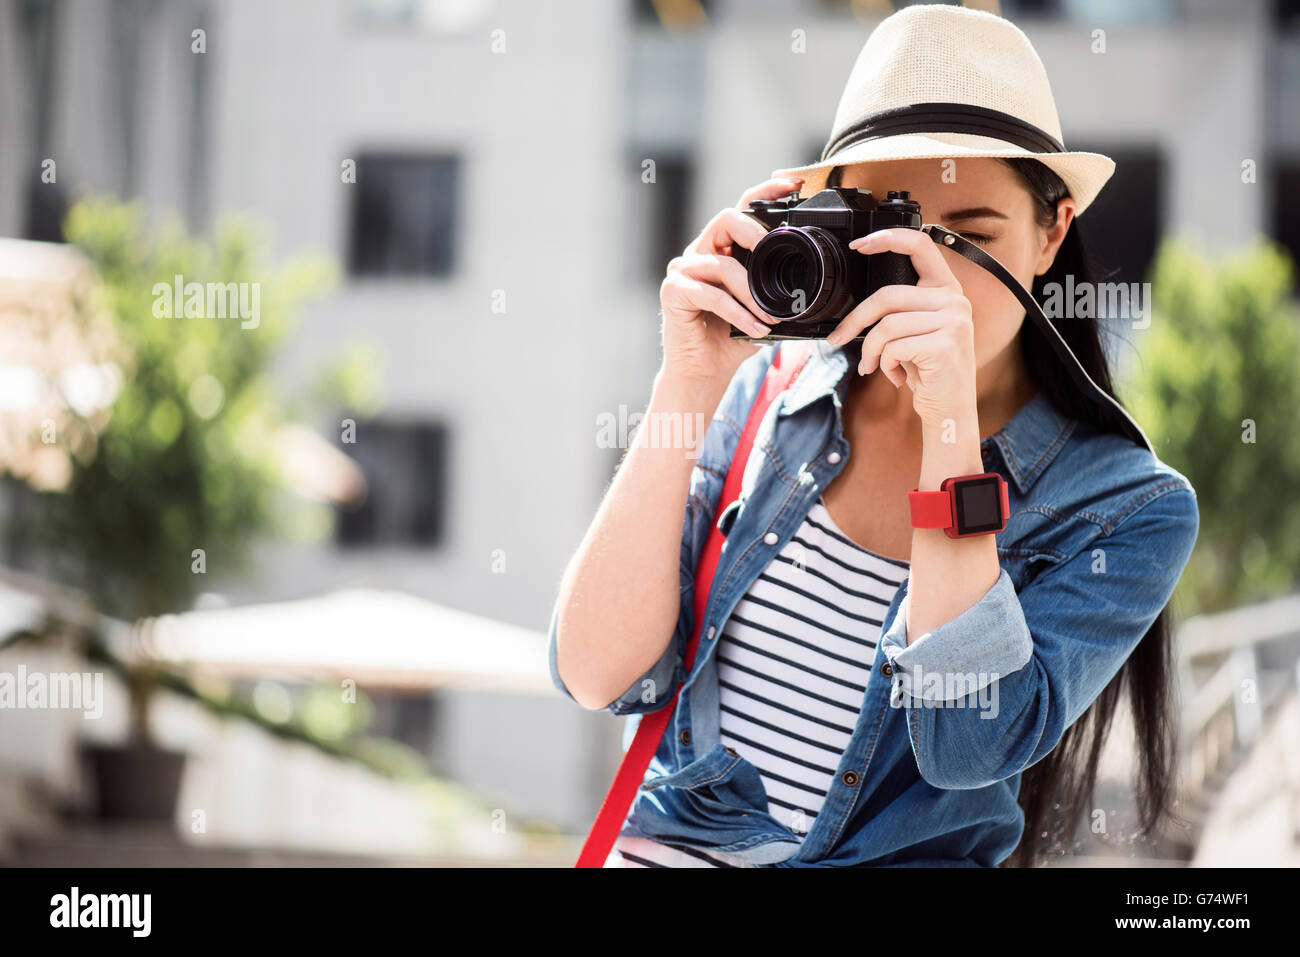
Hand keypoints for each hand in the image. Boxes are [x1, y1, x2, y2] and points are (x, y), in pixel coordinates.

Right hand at [658, 177, 801, 394]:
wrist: (705, 371)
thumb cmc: (731, 338)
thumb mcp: (762, 308)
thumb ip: (777, 290)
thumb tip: (815, 287)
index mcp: (722, 249)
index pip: (741, 210)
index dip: (765, 192)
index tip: (792, 184)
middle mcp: (700, 253)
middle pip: (725, 220)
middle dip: (754, 232)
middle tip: (773, 250)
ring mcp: (683, 270)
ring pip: (724, 266)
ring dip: (752, 294)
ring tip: (770, 317)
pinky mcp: (673, 292)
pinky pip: (711, 295)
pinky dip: (738, 313)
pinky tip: (754, 328)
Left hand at [825, 227, 976, 428]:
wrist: (950, 409)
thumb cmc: (927, 370)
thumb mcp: (914, 331)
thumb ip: (898, 309)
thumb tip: (857, 306)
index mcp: (947, 289)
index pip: (920, 246)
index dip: (888, 239)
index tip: (859, 245)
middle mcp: (955, 300)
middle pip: (887, 296)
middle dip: (855, 320)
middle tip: (837, 338)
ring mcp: (954, 321)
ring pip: (886, 326)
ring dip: (870, 351)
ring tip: (872, 366)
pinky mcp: (945, 345)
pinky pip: (894, 347)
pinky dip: (885, 365)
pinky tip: (896, 377)